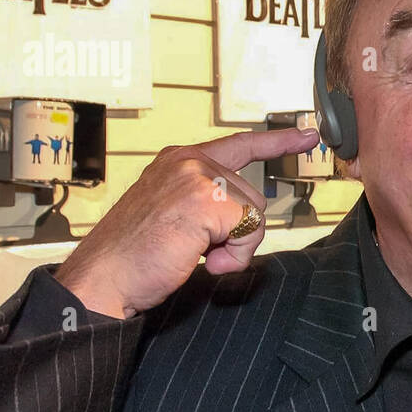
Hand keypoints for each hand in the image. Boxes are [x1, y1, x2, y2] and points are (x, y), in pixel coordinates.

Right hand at [54, 127, 320, 318]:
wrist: (103, 277)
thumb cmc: (134, 255)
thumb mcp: (173, 213)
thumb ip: (207, 201)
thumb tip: (246, 216)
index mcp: (179, 160)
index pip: (240, 145)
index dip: (277, 141)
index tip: (307, 135)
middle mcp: (188, 161)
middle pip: (253, 198)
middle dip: (236, 233)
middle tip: (197, 249)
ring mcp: (197, 177)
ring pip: (254, 215)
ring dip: (233, 246)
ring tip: (193, 253)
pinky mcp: (206, 200)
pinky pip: (250, 232)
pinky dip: (233, 256)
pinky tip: (200, 260)